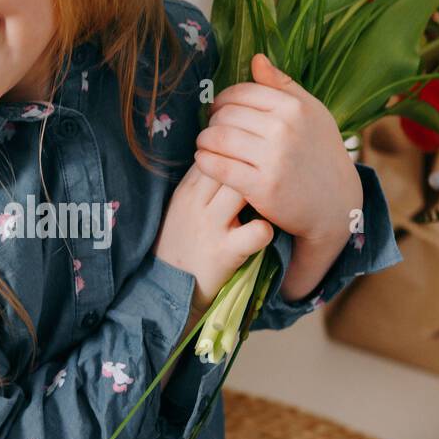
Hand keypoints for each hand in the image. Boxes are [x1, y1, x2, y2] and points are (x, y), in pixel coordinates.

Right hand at [153, 160, 274, 311]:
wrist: (166, 288)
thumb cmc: (180, 242)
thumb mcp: (181, 206)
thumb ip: (201, 182)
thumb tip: (225, 152)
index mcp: (187, 189)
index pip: (215, 151)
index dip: (238, 150)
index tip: (253, 157)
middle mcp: (196, 203)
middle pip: (231, 164)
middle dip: (254, 166)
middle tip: (270, 176)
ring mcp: (210, 227)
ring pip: (243, 190)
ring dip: (263, 192)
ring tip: (271, 201)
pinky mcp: (225, 252)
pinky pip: (257, 232)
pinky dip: (267, 231)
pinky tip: (267, 233)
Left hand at [194, 52, 362, 246]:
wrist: (335, 202)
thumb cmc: (320, 152)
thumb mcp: (312, 113)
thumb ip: (283, 85)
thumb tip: (256, 59)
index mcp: (294, 107)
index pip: (241, 92)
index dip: (222, 100)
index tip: (218, 110)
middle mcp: (284, 129)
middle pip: (226, 115)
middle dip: (212, 121)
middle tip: (212, 131)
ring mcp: (273, 158)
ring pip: (217, 138)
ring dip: (204, 140)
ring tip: (206, 144)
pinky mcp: (262, 186)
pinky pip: (217, 166)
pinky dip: (204, 161)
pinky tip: (204, 160)